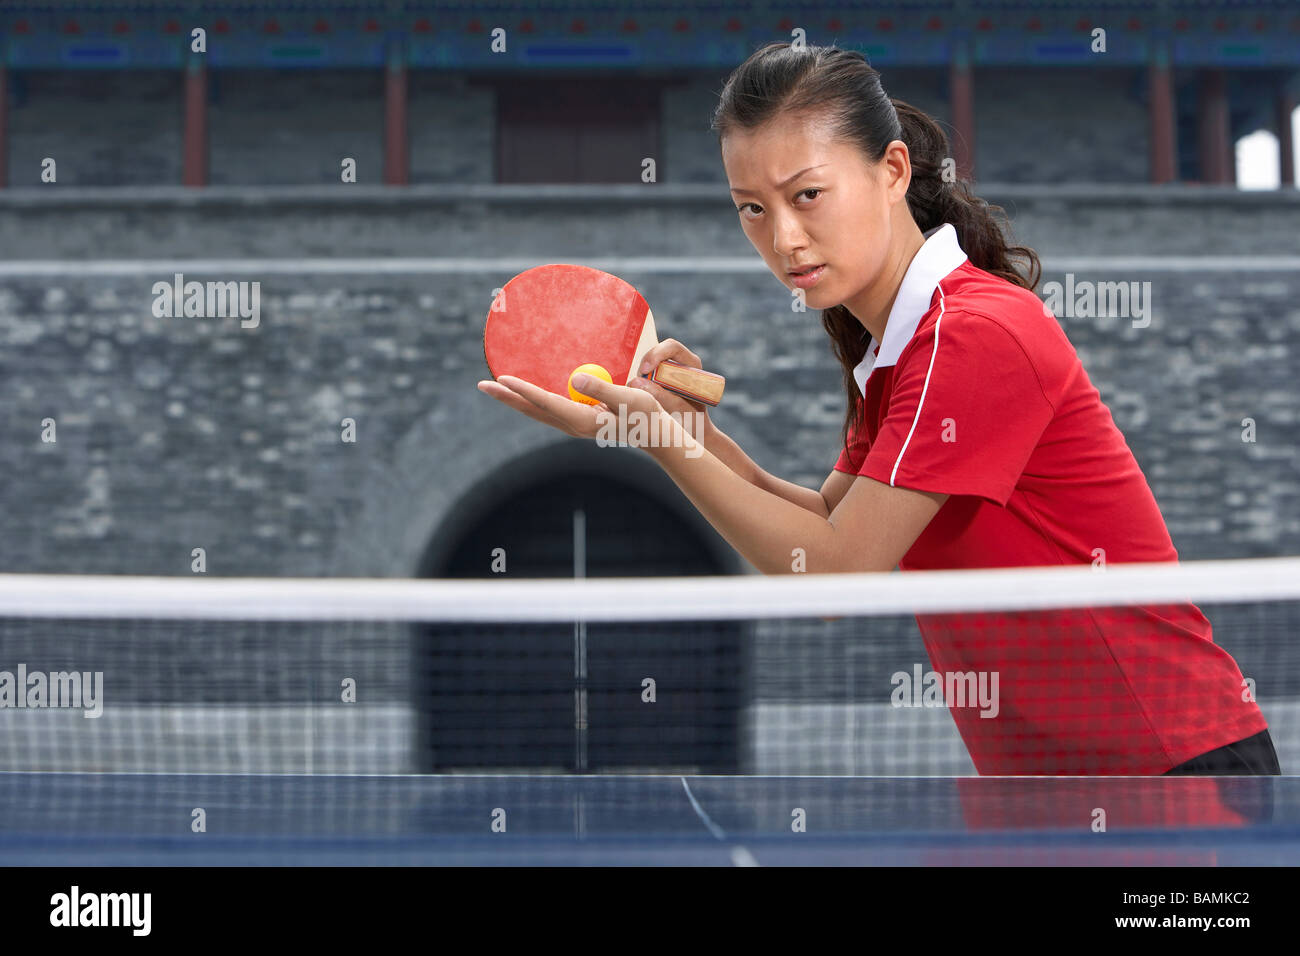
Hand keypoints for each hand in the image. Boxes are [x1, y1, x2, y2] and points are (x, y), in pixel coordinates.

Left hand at [477, 373, 663, 443]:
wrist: (654, 434)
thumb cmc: (645, 414)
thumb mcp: (628, 398)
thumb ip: (602, 388)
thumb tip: (576, 378)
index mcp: (583, 420)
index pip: (545, 402)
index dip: (522, 389)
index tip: (502, 378)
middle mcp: (573, 424)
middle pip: (532, 410)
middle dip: (507, 398)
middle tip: (482, 385)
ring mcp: (574, 424)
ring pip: (537, 411)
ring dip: (515, 400)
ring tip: (495, 387)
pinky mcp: (578, 420)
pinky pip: (547, 409)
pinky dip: (530, 400)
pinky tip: (524, 393)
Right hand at [632, 339, 712, 441]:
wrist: (695, 432)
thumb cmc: (692, 421)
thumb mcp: (677, 409)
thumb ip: (659, 395)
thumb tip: (634, 382)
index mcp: (692, 364)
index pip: (672, 347)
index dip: (656, 354)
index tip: (645, 371)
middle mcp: (680, 364)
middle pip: (657, 354)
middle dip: (645, 368)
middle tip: (639, 387)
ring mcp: (668, 371)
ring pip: (648, 366)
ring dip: (642, 379)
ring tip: (644, 397)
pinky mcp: (658, 380)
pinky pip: (644, 377)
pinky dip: (640, 386)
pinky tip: (642, 399)